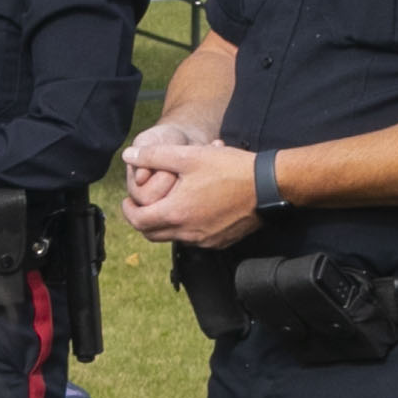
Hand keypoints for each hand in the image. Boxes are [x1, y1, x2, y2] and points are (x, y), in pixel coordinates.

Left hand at [122, 140, 260, 250]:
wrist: (269, 185)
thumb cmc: (230, 169)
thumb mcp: (189, 156)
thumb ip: (155, 156)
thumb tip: (128, 155)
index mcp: (176, 213)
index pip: (138, 222)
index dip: (128, 211)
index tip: (129, 200)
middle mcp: (188, 233)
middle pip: (152, 234)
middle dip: (144, 219)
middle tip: (144, 203)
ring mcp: (205, 240)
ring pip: (174, 236)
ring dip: (167, 221)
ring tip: (173, 199)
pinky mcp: (220, 242)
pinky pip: (195, 238)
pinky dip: (188, 225)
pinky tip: (196, 206)